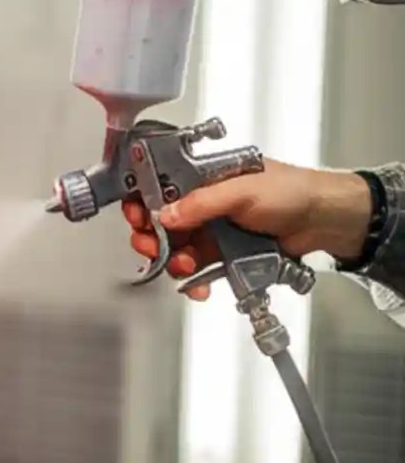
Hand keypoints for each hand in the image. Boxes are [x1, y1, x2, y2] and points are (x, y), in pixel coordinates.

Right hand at [124, 158, 372, 300]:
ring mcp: (211, 228)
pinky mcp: (222, 252)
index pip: (158, 185)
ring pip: (175, 248)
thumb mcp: (242, 190)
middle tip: (153, 248)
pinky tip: (198, 285)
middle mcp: (202, 202)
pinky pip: (197, 268)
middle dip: (151, 238)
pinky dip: (193, 280)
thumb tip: (165, 215)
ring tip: (185, 267)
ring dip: (173, 261)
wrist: (323, 221)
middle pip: (159, 221)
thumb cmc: (292, 191)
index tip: (137, 217)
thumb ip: (201, 203)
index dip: (140, 200)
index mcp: (202, 177)